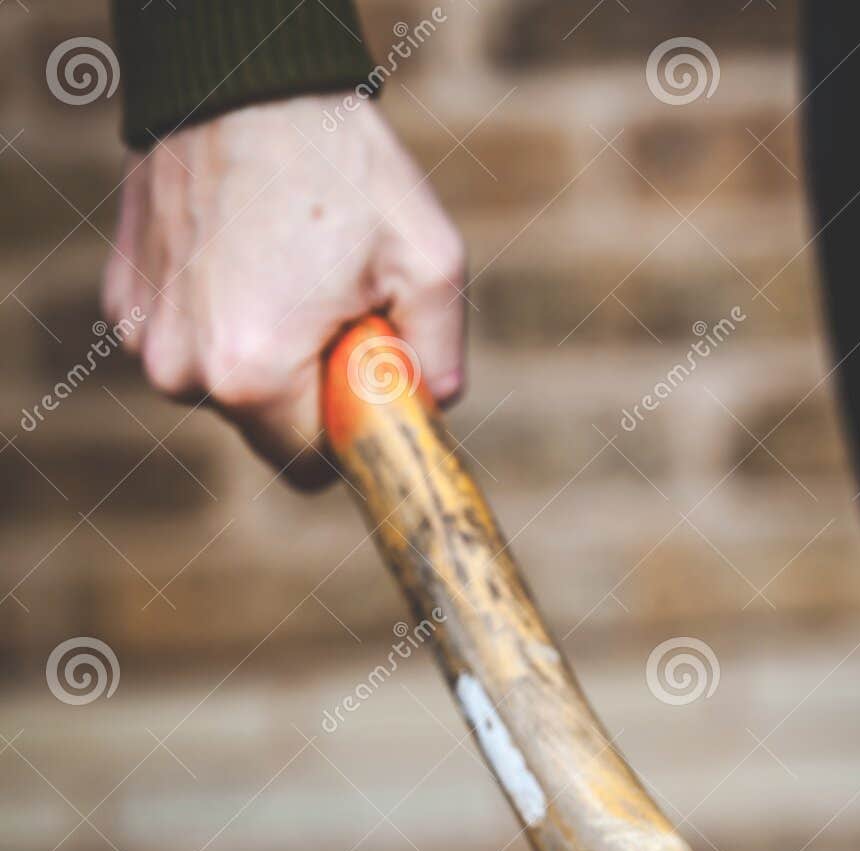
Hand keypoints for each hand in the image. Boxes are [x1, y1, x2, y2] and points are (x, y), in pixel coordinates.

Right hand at [103, 95, 466, 486]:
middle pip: (264, 429)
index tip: (361, 381)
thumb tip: (433, 406)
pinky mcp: (123, 304)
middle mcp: (185, 373)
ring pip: (224, 385)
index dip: (345, 432)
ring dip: (260, 350)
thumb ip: (439, 355)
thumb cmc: (338, 165)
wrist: (239, 75)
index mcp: (255, 377)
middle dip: (304, 388)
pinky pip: (188, 341)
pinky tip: (238, 252)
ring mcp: (146, 339)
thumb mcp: (428, 260)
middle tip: (330, 306)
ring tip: (283, 267)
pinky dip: (216, 315)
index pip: (309, 468)